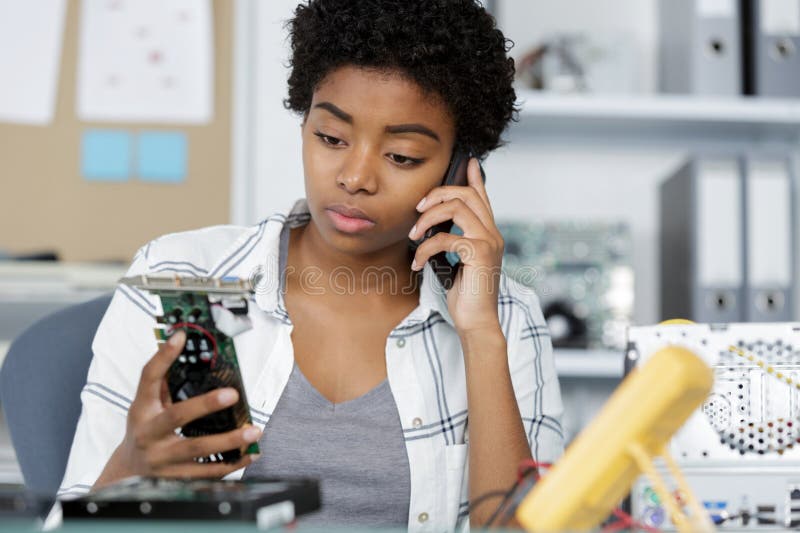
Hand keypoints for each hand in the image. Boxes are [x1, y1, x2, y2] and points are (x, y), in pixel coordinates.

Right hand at [93, 330, 260, 488]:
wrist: (127, 473)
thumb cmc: (144, 432)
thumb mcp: (146, 407)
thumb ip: (164, 383)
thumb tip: (183, 348)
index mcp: (142, 410)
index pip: (149, 378)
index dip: (164, 356)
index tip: (181, 337)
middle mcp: (149, 434)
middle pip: (177, 417)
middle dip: (206, 404)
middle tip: (233, 394)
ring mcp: (162, 459)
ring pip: (198, 450)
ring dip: (229, 441)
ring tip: (254, 431)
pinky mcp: (175, 478)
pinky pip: (207, 473)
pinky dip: (232, 464)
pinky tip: (250, 453)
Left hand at [408, 157, 503, 335]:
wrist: (476, 322)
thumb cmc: (466, 295)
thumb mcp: (456, 263)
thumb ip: (452, 242)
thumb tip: (432, 228)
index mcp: (488, 234)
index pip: (483, 198)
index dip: (474, 178)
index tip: (468, 162)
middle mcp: (493, 234)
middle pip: (466, 195)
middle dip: (438, 194)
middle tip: (417, 209)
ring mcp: (488, 242)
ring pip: (457, 208)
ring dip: (428, 218)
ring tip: (413, 236)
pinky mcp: (479, 253)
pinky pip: (446, 238)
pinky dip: (425, 249)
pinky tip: (418, 262)